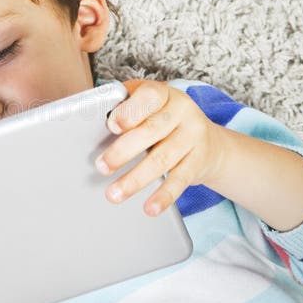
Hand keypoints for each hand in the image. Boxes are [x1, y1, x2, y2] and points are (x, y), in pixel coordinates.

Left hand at [95, 79, 225, 215]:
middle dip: (123, 151)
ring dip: (135, 179)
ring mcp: (193, 137)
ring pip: (162, 159)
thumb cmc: (166, 122)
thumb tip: (92, 126)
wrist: (210, 143)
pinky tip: (150, 208)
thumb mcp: (150, 107)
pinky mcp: (198, 161)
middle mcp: (182, 112)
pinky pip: (179, 180)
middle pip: (151, 131)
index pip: (149, 97)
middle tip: (102, 167)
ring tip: (114, 194)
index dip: (130, 111)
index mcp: (165, 94)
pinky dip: (163, 196)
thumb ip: (126, 109)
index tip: (112, 126)